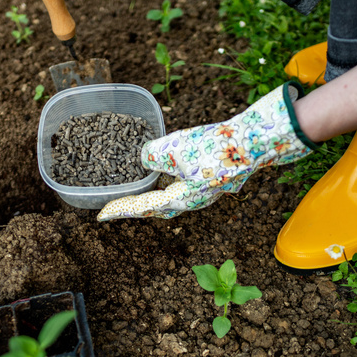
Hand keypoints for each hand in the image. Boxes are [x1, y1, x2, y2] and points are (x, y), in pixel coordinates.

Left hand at [97, 82, 317, 219]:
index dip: (122, 209)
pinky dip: (175, 180)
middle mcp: (196, 201)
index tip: (102, 215)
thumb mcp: (172, 147)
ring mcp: (209, 192)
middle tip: (123, 204)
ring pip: (177, 197)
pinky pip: (189, 185)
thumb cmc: (214, 147)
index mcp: (182, 199)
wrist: (254, 141)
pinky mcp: (218, 179)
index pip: (144, 207)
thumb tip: (145, 158)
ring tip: (144, 187)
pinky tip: (172, 169)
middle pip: (161, 208)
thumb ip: (151, 155)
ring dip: (159, 194)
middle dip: (141, 206)